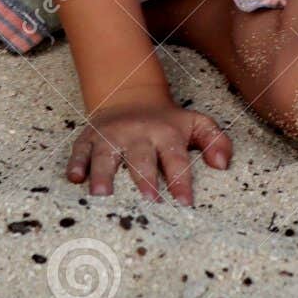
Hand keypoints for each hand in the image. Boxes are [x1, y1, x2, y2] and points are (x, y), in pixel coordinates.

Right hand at [66, 94, 231, 205]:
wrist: (130, 94)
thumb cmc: (168, 122)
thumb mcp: (196, 123)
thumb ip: (216, 140)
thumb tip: (223, 164)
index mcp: (165, 133)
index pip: (176, 158)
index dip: (181, 180)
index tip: (185, 203)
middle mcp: (137, 134)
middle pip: (140, 157)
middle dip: (144, 178)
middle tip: (147, 201)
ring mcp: (111, 135)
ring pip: (106, 153)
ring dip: (104, 173)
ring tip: (101, 194)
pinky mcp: (89, 137)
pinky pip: (80, 149)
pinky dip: (76, 162)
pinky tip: (74, 178)